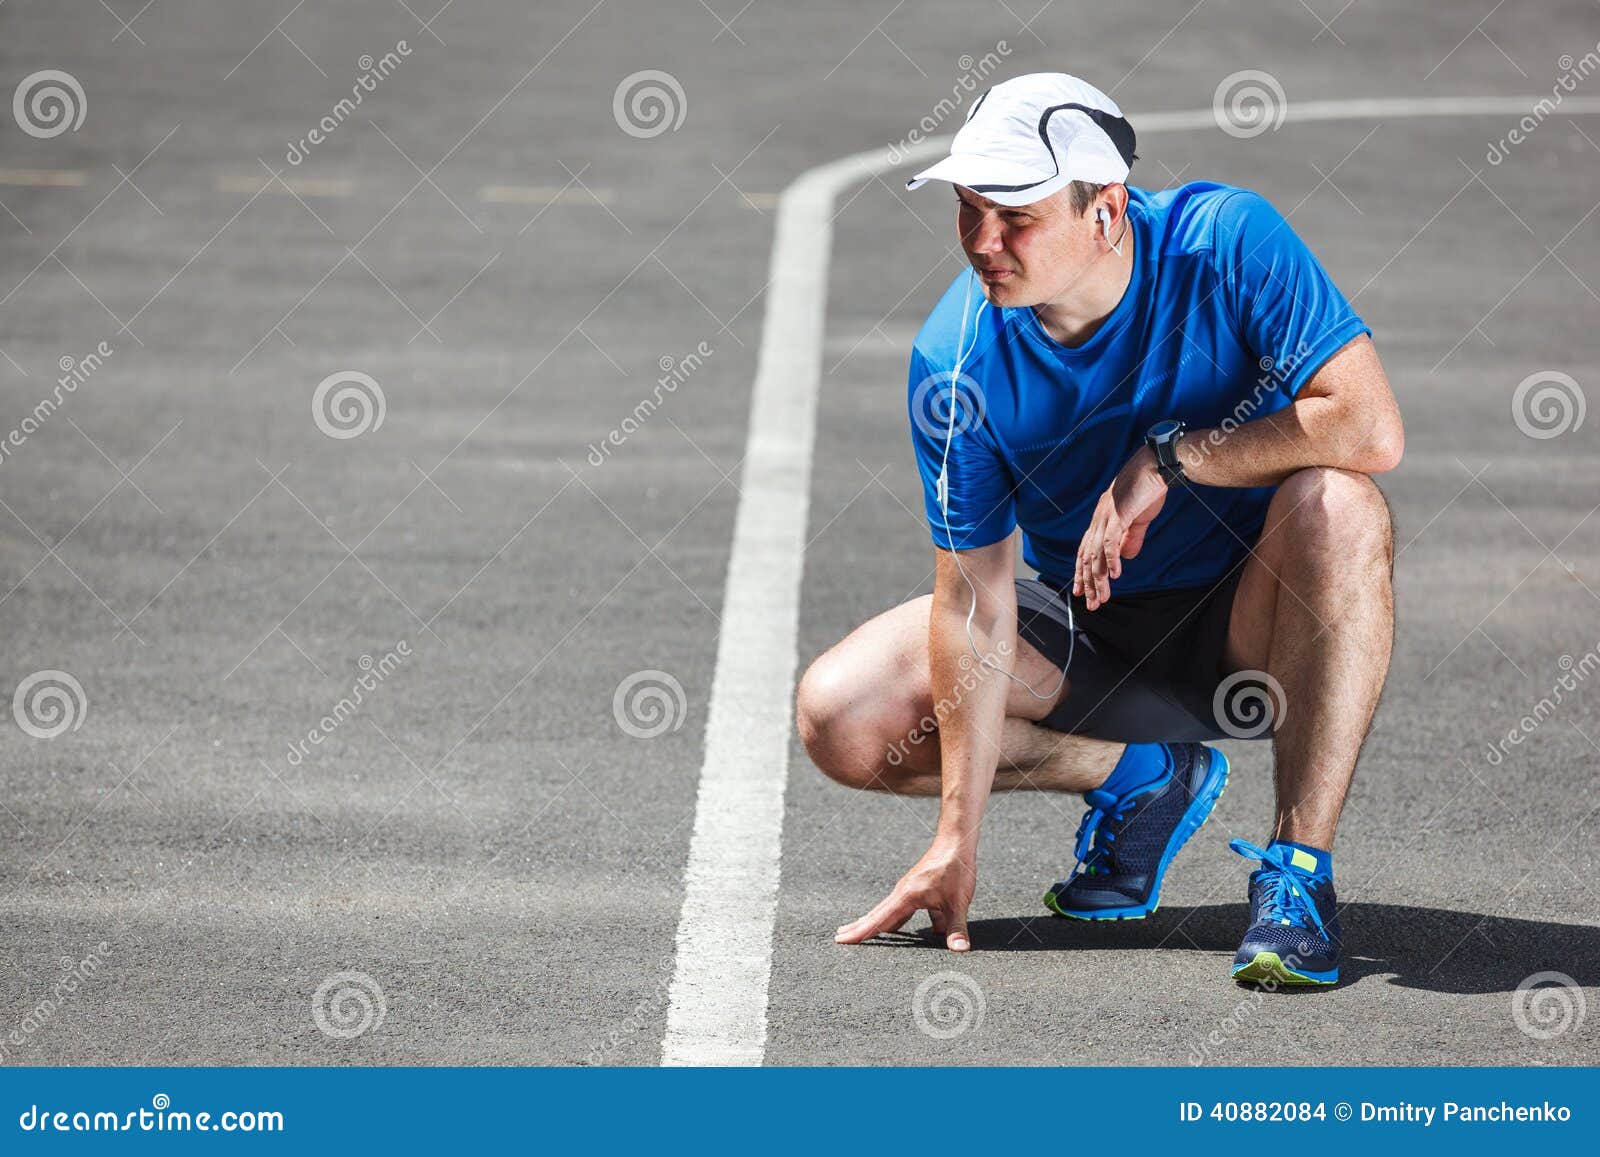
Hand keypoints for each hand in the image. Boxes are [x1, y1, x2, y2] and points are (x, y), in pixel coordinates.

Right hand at [835, 838, 976, 951]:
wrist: (955, 842)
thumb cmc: (956, 870)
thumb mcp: (959, 902)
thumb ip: (957, 928)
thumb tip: (959, 951)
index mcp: (907, 897)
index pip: (879, 920)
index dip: (861, 932)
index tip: (841, 940)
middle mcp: (902, 893)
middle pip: (875, 914)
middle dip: (858, 927)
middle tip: (838, 937)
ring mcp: (907, 889)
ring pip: (886, 910)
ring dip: (873, 922)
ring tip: (858, 932)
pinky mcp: (915, 888)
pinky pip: (899, 908)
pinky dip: (892, 919)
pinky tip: (895, 928)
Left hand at [1073, 446, 1168, 609]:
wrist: (1155, 465)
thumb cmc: (1147, 489)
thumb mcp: (1137, 519)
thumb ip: (1130, 538)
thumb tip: (1126, 558)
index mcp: (1101, 521)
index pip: (1085, 551)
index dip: (1081, 573)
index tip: (1080, 591)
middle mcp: (1099, 520)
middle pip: (1087, 557)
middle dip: (1088, 583)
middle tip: (1091, 604)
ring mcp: (1107, 517)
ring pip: (1096, 554)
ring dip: (1098, 578)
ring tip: (1102, 597)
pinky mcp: (1119, 514)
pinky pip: (1111, 541)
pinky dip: (1111, 559)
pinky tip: (1115, 575)